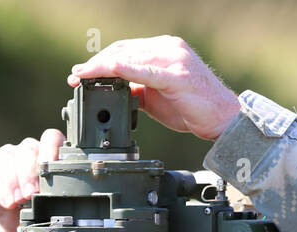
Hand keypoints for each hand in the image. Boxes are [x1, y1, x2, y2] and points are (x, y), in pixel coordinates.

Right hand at [0, 128, 64, 231]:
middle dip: (29, 173)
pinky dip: (0, 188)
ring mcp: (8, 157)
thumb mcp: (55, 201)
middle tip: (31, 194)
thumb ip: (61, 191)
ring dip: (13, 181)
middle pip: (28, 149)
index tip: (50, 166)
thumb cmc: (41, 210)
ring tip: (19, 201)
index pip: (51, 137)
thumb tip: (67, 195)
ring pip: (8, 157)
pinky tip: (8, 202)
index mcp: (50, 153)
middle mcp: (28, 151)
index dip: (51, 148)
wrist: (17, 226)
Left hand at [68, 35, 239, 140]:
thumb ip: (137, 89)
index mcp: (163, 50)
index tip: (80, 73)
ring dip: (102, 67)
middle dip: (95, 64)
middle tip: (75, 76)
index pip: (125, 50)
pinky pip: (144, 70)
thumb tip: (115, 92)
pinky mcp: (176, 75)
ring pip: (129, 57)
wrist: (221, 117)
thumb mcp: (156, 96)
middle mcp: (168, 48)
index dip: (100, 61)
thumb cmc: (192, 107)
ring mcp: (173, 59)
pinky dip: (123, 70)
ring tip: (83, 77)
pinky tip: (107, 73)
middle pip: (123, 50)